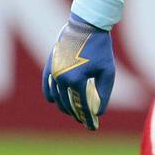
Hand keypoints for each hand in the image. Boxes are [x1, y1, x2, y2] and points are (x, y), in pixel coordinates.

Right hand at [43, 13, 115, 128]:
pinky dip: (51, 95)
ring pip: (57, 98)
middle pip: (68, 105)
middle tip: (86, 121)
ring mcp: (53, 72)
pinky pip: (47, 86)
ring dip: (65, 107)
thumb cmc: (100, 49)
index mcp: (76, 80)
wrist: (86, 26)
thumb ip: (103, 93)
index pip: (82, 107)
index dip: (88, 119)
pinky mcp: (49, 65)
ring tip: (75, 112)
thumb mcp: (107, 72)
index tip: (93, 128)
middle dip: (77, 115)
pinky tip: (56, 101)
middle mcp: (61, 78)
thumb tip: (98, 113)